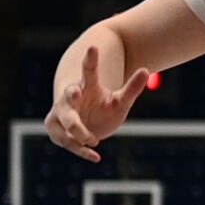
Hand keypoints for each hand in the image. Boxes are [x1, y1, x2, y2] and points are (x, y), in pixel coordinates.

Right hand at [45, 45, 150, 162]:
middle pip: (68, 97)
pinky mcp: (56, 130)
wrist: (90, 124)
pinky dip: (80, 150)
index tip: (93, 47)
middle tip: (76, 95)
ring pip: (62, 122)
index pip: (88, 71)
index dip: (91, 60)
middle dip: (70, 97)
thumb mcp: (121, 101)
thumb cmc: (104, 108)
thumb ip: (132, 88)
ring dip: (75, 132)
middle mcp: (70, 98)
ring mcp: (60, 114)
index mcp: (87, 86)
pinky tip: (96, 156)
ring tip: (94, 139)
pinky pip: (65, 140)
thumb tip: (147, 70)